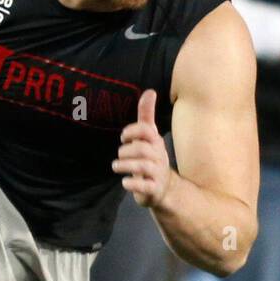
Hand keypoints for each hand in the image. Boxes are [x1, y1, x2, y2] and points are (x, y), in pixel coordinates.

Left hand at [113, 89, 175, 208]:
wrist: (164, 187)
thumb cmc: (152, 158)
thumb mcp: (150, 137)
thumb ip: (146, 116)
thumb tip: (149, 91)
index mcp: (155, 142)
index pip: (146, 131)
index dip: (132, 131)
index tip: (123, 137)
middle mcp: (158, 157)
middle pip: (142, 149)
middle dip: (126, 151)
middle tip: (119, 155)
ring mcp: (157, 173)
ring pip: (142, 166)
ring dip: (125, 165)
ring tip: (116, 166)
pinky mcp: (154, 189)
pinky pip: (145, 186)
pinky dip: (133, 183)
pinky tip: (124, 182)